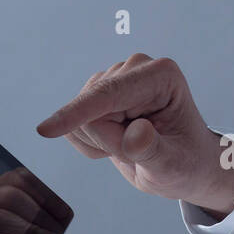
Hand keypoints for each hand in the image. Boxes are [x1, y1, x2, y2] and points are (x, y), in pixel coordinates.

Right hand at [36, 53, 233, 219]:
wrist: (187, 165)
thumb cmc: (187, 163)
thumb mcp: (173, 165)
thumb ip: (153, 150)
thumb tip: (136, 133)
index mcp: (160, 76)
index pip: (108, 94)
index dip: (77, 113)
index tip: (46, 130)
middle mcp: (135, 68)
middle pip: (90, 109)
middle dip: (108, 141)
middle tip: (141, 153)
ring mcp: (115, 79)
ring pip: (78, 118)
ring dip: (101, 144)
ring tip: (132, 148)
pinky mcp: (100, 94)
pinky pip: (73, 125)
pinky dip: (92, 144)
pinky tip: (118, 144)